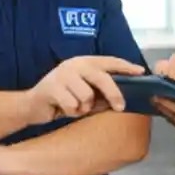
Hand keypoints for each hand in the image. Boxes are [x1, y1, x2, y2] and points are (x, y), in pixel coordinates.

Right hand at [23, 55, 144, 124]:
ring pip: (87, 96)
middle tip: (120, 107)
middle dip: (114, 94)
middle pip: (102, 78)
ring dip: (83, 107)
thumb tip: (122, 98)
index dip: (126, 66)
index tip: (141, 72)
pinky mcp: (52, 87)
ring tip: (74, 106)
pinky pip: (73, 105)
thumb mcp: (85, 93)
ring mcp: (62, 74)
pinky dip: (71, 112)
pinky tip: (62, 109)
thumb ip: (101, 93)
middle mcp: (74, 64)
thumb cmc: (63, 99)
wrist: (33, 105)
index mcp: (84, 62)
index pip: (109, 61)